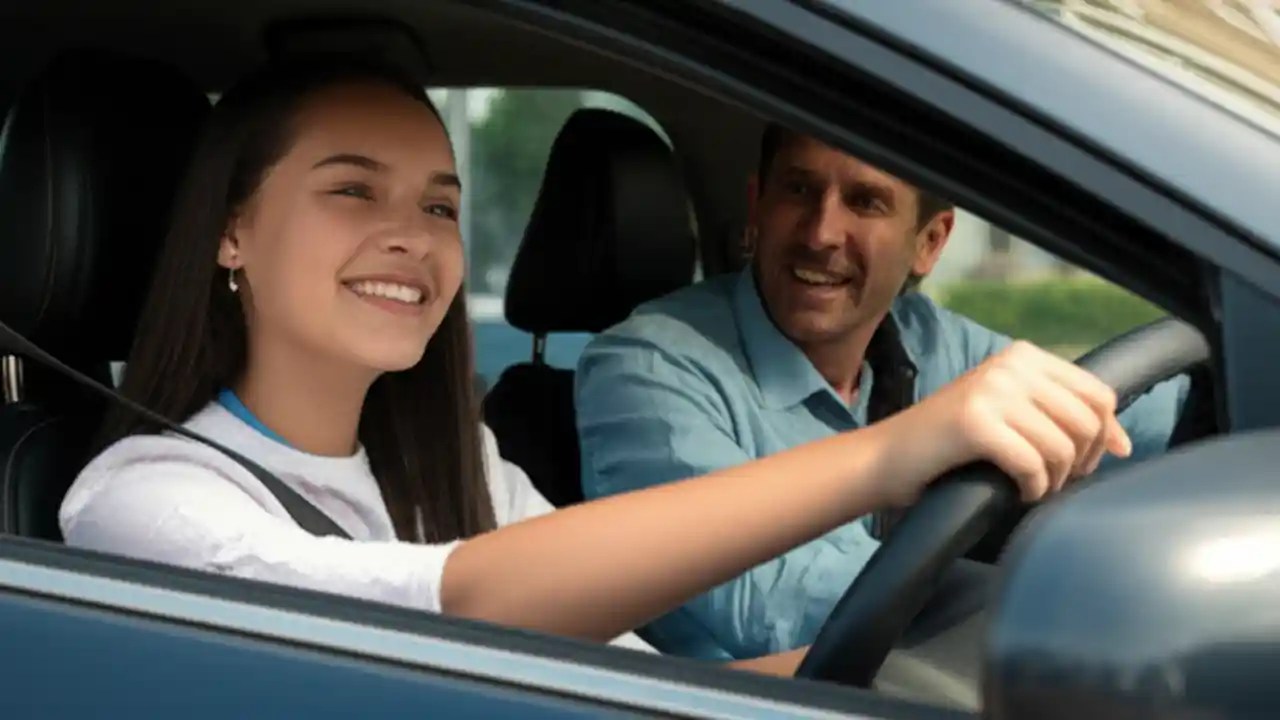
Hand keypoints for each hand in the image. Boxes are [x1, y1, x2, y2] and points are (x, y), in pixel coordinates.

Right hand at [882, 341, 1130, 505]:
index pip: (1098, 392)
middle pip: (1087, 421)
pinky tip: (1017, 492)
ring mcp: (992, 391)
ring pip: (1063, 446)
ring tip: (1033, 487)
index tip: (1090, 465)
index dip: (1106, 434)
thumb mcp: (1009, 413)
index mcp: (1023, 355)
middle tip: (1054, 480)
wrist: (886, 458)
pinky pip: (1034, 464)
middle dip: (1081, 461)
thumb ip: (1059, 414)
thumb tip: (1124, 444)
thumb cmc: (949, 444)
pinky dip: (1033, 489)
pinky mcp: (975, 423)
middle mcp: (1010, 365)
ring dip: (1055, 479)